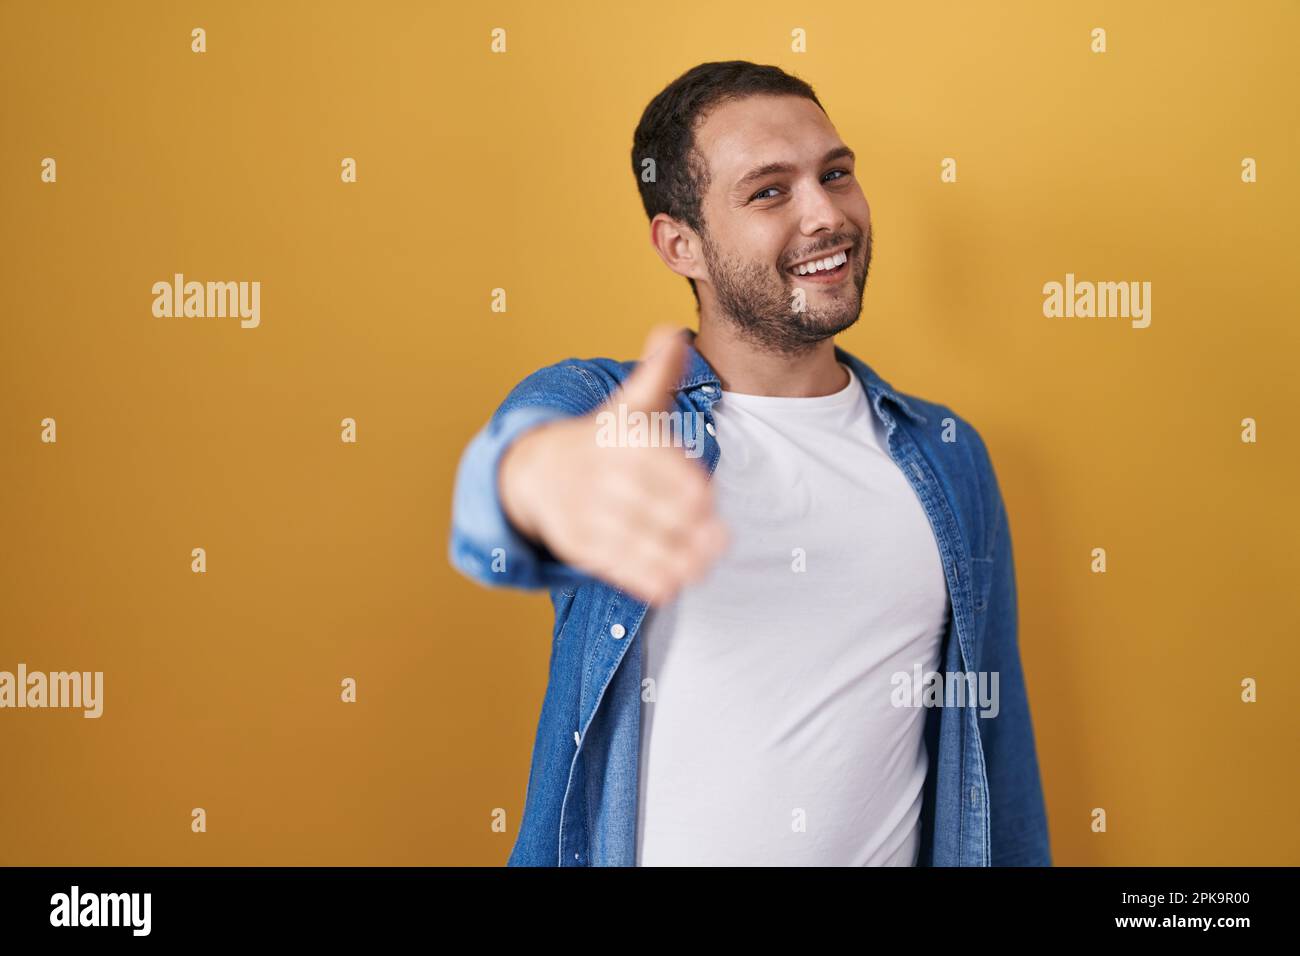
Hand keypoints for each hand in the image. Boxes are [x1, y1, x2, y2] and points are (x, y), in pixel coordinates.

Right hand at [498, 326, 728, 604]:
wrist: (535, 468)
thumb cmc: (603, 438)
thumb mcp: (630, 403)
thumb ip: (658, 373)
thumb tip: (674, 334)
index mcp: (617, 438)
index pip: (654, 465)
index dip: (686, 486)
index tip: (705, 499)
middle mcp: (599, 475)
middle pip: (649, 507)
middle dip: (688, 528)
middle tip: (718, 539)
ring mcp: (585, 511)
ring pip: (635, 540)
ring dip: (673, 558)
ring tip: (703, 565)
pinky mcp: (577, 543)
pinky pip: (614, 565)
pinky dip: (644, 578)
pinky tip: (672, 584)